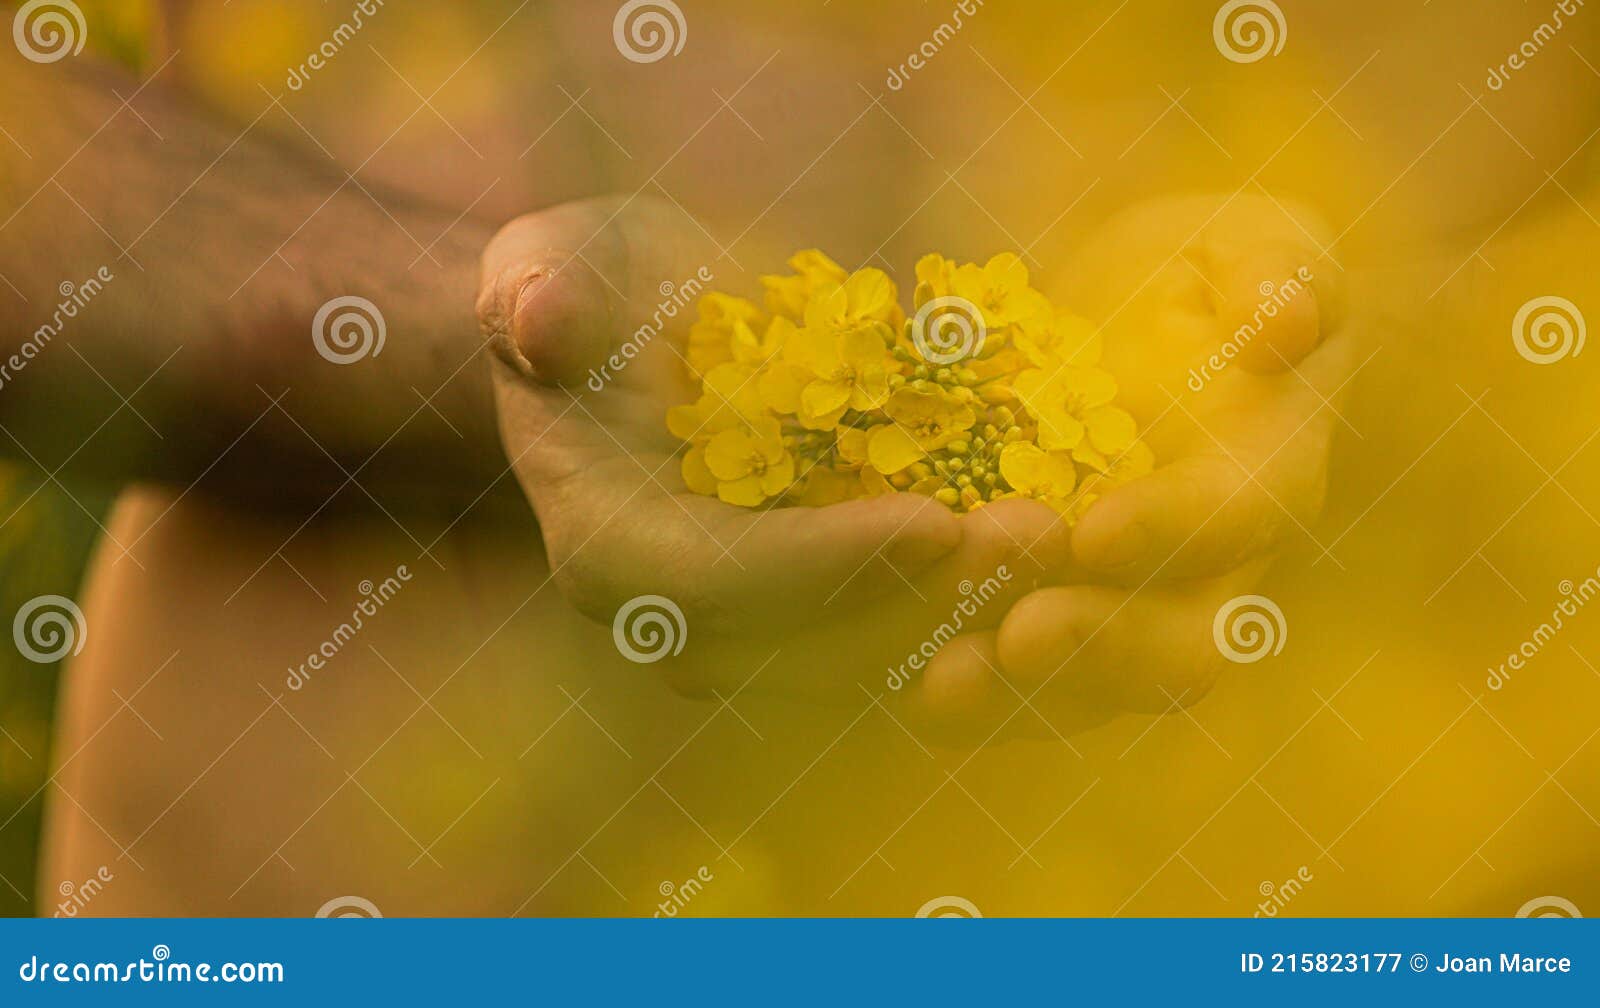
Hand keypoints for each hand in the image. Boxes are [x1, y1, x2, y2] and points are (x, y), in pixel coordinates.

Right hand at [480, 196, 1071, 701]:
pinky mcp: (821, 614)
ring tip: (1065, 541)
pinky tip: (1060, 552)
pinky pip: (906, 632)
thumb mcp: (556, 260)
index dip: (819, 566)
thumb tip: (540, 316)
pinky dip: (981, 603)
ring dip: (974, 614)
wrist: (638, 335)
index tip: (933, 519)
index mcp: (607, 546)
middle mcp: (679, 618)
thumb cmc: (595, 290)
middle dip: (928, 601)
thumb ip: (539, 285)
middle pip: (809, 647)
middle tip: (1039, 538)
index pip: (707, 586)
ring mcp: (756, 629)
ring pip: (872, 659)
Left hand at [900, 193, 1355, 742]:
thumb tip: (1282, 325)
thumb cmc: (1197, 273)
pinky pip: (1020, 677)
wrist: (1126, 324)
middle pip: (1185, 643)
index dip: (1180, 528)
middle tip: (1018, 639)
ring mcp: (1128, 605)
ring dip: (1024, 699)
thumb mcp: (1242, 243)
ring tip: (939, 686)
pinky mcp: (1052, 614)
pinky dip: (968, 693)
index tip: (1095, 532)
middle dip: (1104, 651)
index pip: (1245, 514)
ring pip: (1098, 686)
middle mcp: (1209, 563)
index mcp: (1269, 467)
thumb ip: (1276, 270)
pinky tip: (899, 685)